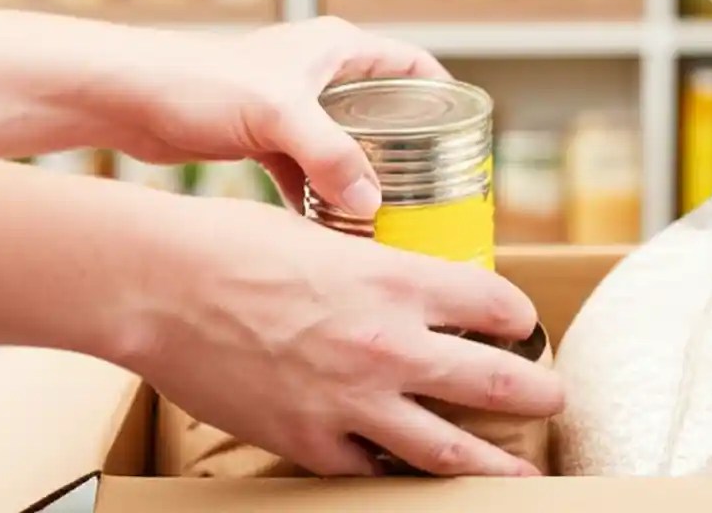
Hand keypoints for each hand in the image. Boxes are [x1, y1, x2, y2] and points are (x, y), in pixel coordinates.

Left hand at [123, 17, 449, 215]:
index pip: (411, 64)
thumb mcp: (277, 113)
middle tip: (435, 192)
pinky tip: (334, 233)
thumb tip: (371, 203)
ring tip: (392, 221)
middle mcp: (318, 74)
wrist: (127, 95)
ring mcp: (292, 108)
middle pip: (383, 111)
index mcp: (336, 48)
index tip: (467, 137)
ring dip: (364, 180)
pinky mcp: (264, 137)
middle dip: (408, 151)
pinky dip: (323, 199)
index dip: (443, 96)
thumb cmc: (198, 81)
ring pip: (346, 146)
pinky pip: (309, 172)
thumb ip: (328, 155)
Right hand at [124, 194, 562, 476]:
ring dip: (492, 465)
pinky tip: (409, 475)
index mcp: (398, 281)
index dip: (521, 320)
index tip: (524, 329)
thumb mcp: (327, 236)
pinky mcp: (309, 439)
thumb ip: (376, 269)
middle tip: (553, 400)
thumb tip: (405, 286)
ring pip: (447, 449)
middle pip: (495, 382)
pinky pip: (368, 468)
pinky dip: (392, 471)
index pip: (496, 306)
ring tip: (518, 475)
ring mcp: (351, 400)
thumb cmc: (234, 242)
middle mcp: (388, 343)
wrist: (159, 284)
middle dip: (538, 395)